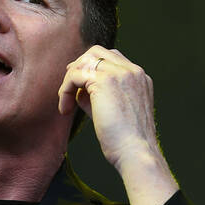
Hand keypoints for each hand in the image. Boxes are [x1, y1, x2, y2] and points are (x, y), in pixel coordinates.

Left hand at [56, 46, 160, 170]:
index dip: (91, 68)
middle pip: (98, 52)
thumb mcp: (113, 113)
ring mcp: (121, 73)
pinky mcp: (106, 81)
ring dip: (70, 80)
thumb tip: (77, 91)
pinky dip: (65, 90)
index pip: (112, 59)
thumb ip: (97, 98)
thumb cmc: (126, 142)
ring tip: (65, 102)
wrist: (136, 152)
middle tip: (66, 88)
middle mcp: (133, 71)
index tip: (77, 85)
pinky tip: (65, 109)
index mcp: (140, 79)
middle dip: (78, 66)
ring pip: (85, 61)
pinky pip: (75, 75)